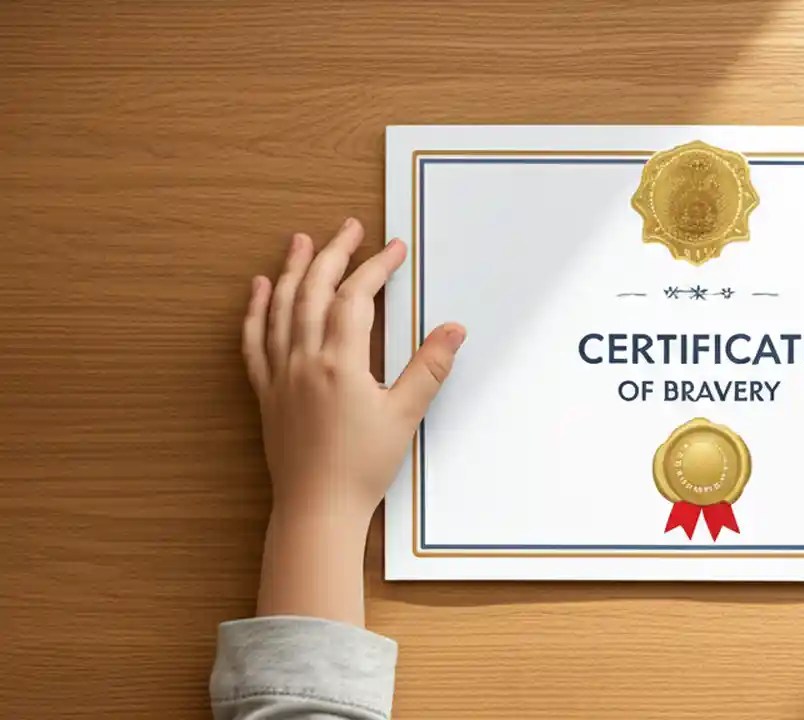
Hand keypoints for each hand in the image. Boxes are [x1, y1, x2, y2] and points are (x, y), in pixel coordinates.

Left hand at [241, 217, 463, 623]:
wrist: (317, 508)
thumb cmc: (362, 467)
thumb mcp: (406, 415)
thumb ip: (430, 368)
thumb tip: (454, 329)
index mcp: (339, 364)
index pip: (355, 298)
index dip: (374, 267)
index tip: (394, 248)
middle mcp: (303, 361)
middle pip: (313, 291)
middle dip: (332, 253)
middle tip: (349, 228)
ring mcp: (280, 375)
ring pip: (280, 308)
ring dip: (291, 270)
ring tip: (301, 241)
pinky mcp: (266, 392)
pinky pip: (254, 341)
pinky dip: (255, 310)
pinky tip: (259, 289)